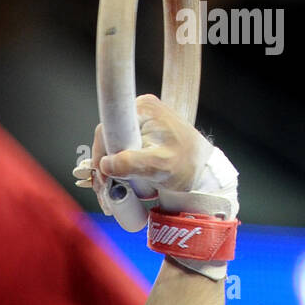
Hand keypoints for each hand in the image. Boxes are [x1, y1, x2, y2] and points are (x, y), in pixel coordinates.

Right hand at [75, 94, 212, 208]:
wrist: (203, 170)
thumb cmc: (188, 164)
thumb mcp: (160, 165)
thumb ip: (132, 163)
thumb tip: (105, 165)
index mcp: (143, 109)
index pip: (109, 129)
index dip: (100, 154)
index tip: (102, 177)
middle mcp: (139, 113)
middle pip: (108, 141)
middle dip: (103, 169)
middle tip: (105, 192)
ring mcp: (139, 125)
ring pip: (112, 150)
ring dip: (108, 173)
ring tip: (110, 196)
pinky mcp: (140, 138)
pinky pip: (120, 154)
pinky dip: (116, 172)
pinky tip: (116, 187)